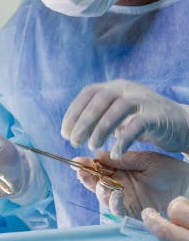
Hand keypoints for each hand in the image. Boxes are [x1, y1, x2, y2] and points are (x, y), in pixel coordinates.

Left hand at [62, 80, 188, 158]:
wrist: (181, 123)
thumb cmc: (142, 122)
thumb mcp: (117, 116)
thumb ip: (98, 119)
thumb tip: (72, 132)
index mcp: (114, 87)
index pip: (88, 93)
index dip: (73, 112)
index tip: (64, 133)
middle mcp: (127, 89)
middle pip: (100, 100)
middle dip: (84, 122)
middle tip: (74, 142)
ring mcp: (143, 99)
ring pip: (117, 110)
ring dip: (101, 129)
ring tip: (92, 147)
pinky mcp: (157, 115)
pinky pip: (137, 125)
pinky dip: (123, 140)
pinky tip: (115, 153)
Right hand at [74, 151, 188, 217]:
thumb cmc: (172, 172)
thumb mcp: (147, 160)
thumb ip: (124, 158)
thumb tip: (99, 155)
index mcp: (122, 171)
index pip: (98, 168)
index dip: (87, 165)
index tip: (77, 161)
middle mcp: (120, 185)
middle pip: (95, 182)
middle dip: (86, 177)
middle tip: (80, 170)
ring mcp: (125, 199)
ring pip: (102, 196)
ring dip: (98, 189)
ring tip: (101, 181)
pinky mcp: (132, 213)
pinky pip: (117, 209)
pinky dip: (113, 201)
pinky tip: (115, 191)